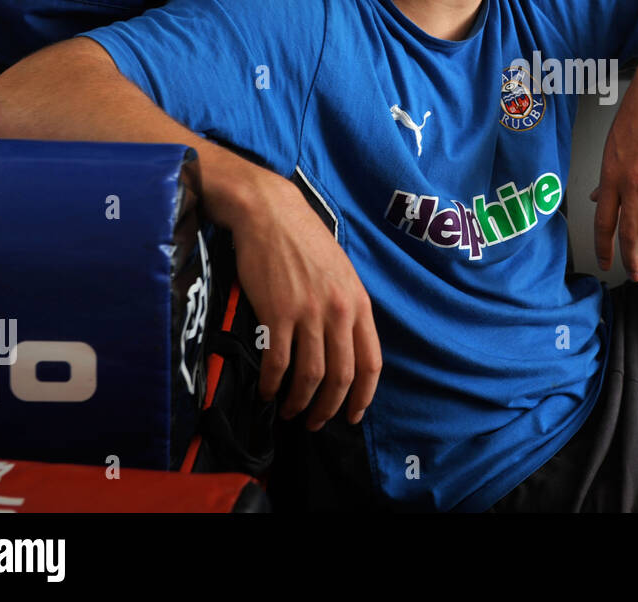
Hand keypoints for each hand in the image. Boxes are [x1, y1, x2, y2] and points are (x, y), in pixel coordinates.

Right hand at [228, 175, 381, 431]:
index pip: (371, 361)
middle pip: (342, 376)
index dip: (363, 396)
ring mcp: (308, 313)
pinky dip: (271, 383)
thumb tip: (345, 343)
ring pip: (310, 375)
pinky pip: (278, 361)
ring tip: (290, 412)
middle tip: (316, 424)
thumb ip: (347, 307)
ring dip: (300, 401)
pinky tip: (266, 392)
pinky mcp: (277, 312)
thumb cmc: (305, 240)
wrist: (271, 213)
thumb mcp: (341, 272)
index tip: (352, 415)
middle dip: (329, 408)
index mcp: (359, 303)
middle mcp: (338, 311)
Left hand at [592, 50, 637, 280]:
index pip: (603, 221)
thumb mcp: (613, 146)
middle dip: (632, 259)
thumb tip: (592, 196)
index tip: (607, 264)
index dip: (604, 248)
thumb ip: (607, 178)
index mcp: (612, 175)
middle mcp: (632, 181)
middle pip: (630, 231)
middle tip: (636, 275)